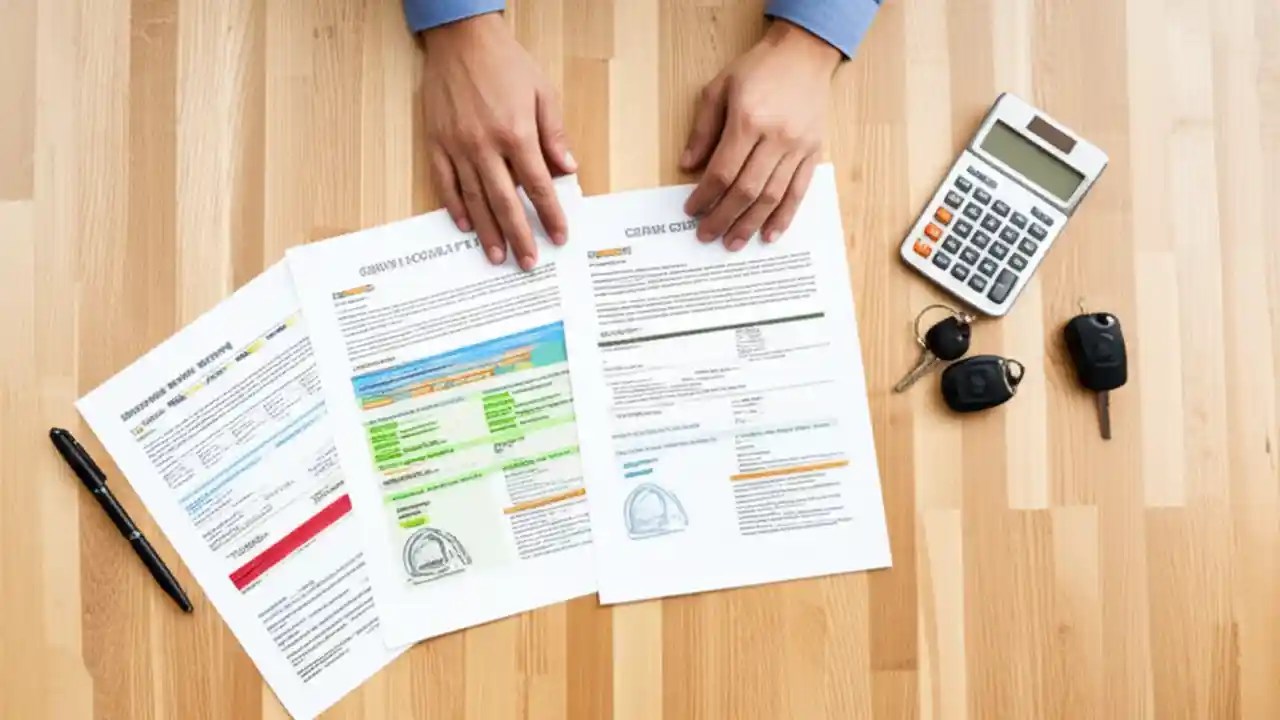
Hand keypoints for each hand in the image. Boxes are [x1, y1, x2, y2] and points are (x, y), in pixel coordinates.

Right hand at [421, 14, 575, 269]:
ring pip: (474, 199)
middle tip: (528, 262)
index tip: (559, 236)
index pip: (538, 186)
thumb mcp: (542, 92)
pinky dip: (456, 207)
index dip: (550, 214)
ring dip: (488, 231)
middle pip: (506, 202)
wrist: (461, 39)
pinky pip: (446, 183)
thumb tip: (568, 170)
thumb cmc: (506, 63)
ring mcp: (458, 146)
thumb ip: (554, 134)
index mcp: (516, 133)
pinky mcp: (437, 142)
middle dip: (519, 235)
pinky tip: (467, 226)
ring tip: (497, 256)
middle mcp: (486, 145)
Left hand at [681, 21, 840, 249]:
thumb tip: (687, 166)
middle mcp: (775, 137)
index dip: (705, 196)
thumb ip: (703, 129)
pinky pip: (799, 191)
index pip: (722, 171)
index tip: (692, 211)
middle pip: (746, 190)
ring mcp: (798, 147)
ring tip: (734, 243)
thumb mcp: (718, 88)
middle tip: (708, 236)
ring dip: (751, 224)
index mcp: (748, 120)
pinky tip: (770, 234)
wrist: (804, 53)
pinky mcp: (813, 152)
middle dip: (724, 218)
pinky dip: (784, 216)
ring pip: (773, 196)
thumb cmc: (758, 68)